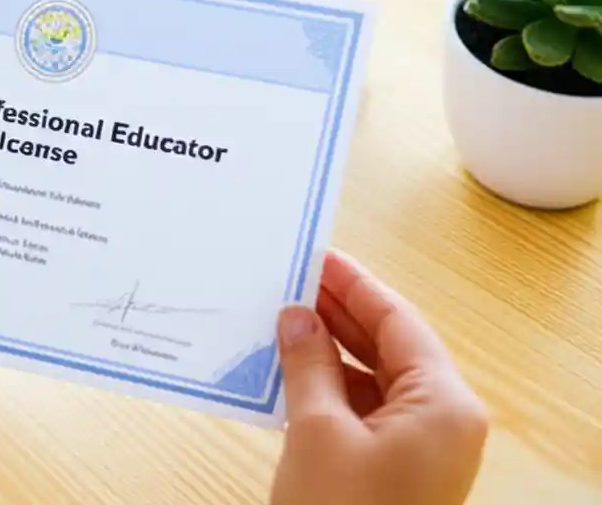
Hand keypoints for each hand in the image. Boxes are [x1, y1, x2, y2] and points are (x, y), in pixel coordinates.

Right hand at [272, 251, 487, 504]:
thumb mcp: (316, 431)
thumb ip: (308, 363)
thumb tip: (296, 315)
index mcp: (444, 404)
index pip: (399, 322)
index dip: (354, 285)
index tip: (316, 256)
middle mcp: (443, 421)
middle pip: (390, 346)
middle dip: (339, 313)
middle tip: (291, 280)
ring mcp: (420, 447)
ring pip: (373, 378)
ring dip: (328, 350)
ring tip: (280, 320)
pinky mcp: (395, 469)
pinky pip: (363, 410)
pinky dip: (327, 387)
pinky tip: (288, 371)